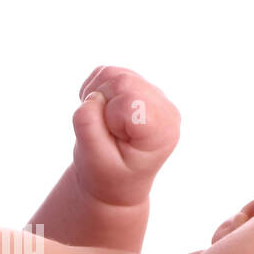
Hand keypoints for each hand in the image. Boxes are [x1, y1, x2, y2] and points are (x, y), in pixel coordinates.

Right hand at [72, 66, 180, 207]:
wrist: (114, 181)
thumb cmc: (107, 176)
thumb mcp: (94, 162)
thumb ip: (89, 127)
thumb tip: (93, 95)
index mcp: (162, 130)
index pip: (129, 100)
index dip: (107, 116)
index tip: (111, 140)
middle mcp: (164, 109)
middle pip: (122, 80)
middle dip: (100, 104)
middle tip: (102, 132)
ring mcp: (152, 95)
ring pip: (113, 74)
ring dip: (95, 96)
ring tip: (101, 125)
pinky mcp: (136, 86)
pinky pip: (106, 73)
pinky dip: (94, 91)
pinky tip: (100, 114)